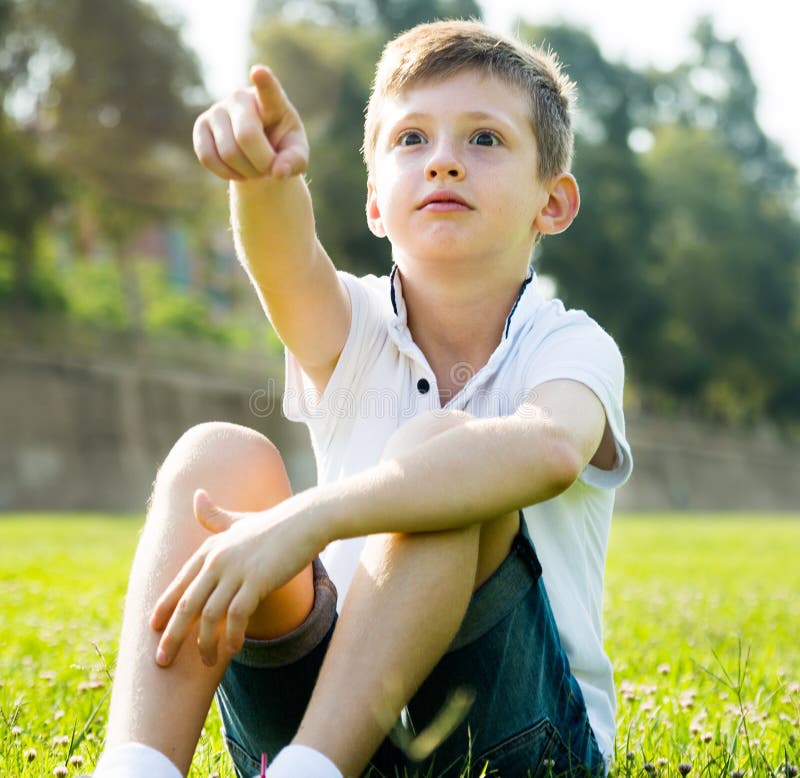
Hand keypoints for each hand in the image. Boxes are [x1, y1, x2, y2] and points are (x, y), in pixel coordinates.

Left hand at [150, 489, 319, 666]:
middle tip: (161, 661)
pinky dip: (233, 635)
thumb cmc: (274, 523)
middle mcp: (218, 559)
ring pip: (209, 615)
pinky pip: (237, 615)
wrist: (306, 521)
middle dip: (172, 635)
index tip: (152, 629)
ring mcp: (236, 570)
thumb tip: (196, 494)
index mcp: (210, 547)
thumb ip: (214, 515)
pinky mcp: (257, 580)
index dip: (164, 608)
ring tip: (207, 662)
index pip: (180, 583)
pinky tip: (233, 649)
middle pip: (187, 604)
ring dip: (205, 643)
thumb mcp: (238, 520)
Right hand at [193, 65, 308, 181]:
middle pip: (247, 136)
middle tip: (269, 169)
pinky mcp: (201, 125)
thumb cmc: (282, 148)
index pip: (268, 89)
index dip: (264, 81)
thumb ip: (294, 162)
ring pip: (227, 152)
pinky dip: (226, 173)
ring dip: (246, 172)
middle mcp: (241, 97)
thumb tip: (279, 172)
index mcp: (272, 101)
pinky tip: (239, 172)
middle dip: (261, 163)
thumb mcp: (296, 155)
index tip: (259, 72)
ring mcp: (217, 109)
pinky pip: (207, 157)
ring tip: (255, 169)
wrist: (258, 151)